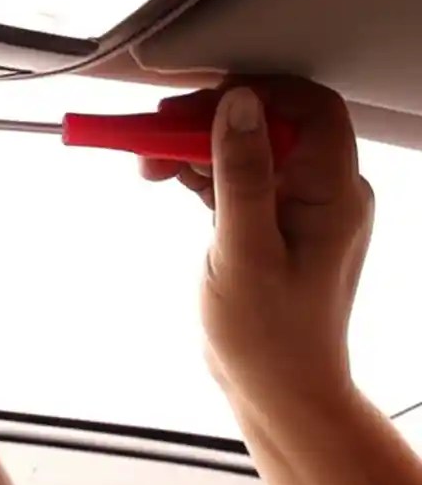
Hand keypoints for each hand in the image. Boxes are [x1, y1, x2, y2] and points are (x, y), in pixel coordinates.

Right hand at [140, 77, 373, 404]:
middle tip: (154, 136)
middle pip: (268, 123)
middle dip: (206, 122)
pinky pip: (233, 177)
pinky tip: (166, 179)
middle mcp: (322, 191)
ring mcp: (295, 206)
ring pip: (244, 148)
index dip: (253, 92)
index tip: (195, 103)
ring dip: (193, 147)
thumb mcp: (246, 251)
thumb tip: (238, 104)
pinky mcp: (268, 221)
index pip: (308, 108)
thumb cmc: (270, 338)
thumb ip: (243, 174)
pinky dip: (198, 173)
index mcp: (334, 193)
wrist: (276, 391)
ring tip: (149, 166)